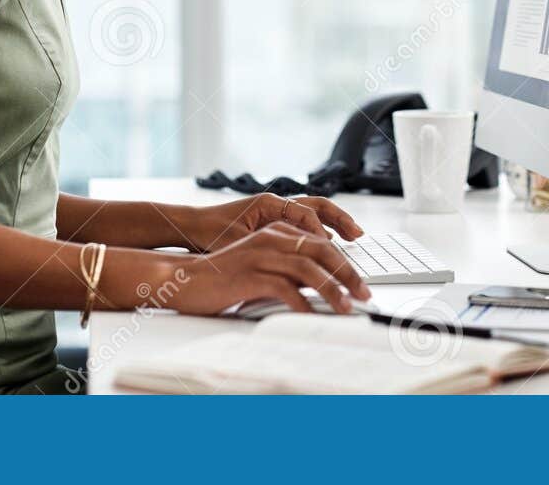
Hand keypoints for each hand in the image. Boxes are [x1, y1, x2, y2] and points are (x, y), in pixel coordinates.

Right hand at [167, 223, 371, 315]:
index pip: (320, 242)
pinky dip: (303, 303)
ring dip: (333, 289)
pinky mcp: (249, 274)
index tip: (361, 283)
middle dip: (348, 273)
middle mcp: (270, 238)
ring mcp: (260, 255)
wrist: (184, 280)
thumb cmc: (223, 278)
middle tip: (364, 294)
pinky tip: (312, 315)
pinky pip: (285, 287)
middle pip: (321, 250)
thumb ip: (288, 272)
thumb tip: (320, 289)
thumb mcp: (260, 268)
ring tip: (347, 307)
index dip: (344, 262)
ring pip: (308, 268)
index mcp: (275, 232)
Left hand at [182, 192, 363, 252]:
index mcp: (269, 203)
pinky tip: (328, 247)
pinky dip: (320, 233)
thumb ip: (268, 245)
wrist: (190, 228)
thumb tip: (297, 254)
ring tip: (353, 238)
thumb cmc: (210, 233)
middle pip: (317, 206)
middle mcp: (276, 204)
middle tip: (358, 235)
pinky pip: (304, 225)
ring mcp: (276, 213)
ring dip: (335, 224)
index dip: (319, 232)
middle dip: (340, 219)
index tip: (330, 248)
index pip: (305, 214)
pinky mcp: (274, 224)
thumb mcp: (238, 241)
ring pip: (314, 214)